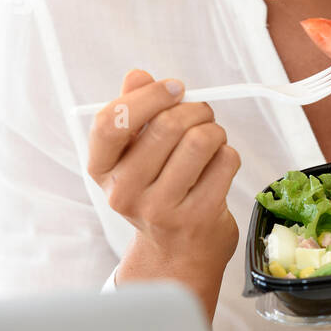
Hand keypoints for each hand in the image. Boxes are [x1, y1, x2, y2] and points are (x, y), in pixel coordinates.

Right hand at [87, 68, 240, 320]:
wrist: (177, 254)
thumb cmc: (158, 192)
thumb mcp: (135, 156)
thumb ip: (134, 113)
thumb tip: (137, 75)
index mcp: (102, 170)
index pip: (112, 122)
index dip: (148, 96)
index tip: (174, 87)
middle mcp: (124, 192)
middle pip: (167, 126)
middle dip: (195, 110)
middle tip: (202, 114)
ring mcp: (161, 209)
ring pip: (201, 140)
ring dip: (215, 130)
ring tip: (212, 140)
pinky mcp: (198, 217)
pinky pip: (225, 161)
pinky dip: (229, 154)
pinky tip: (219, 166)